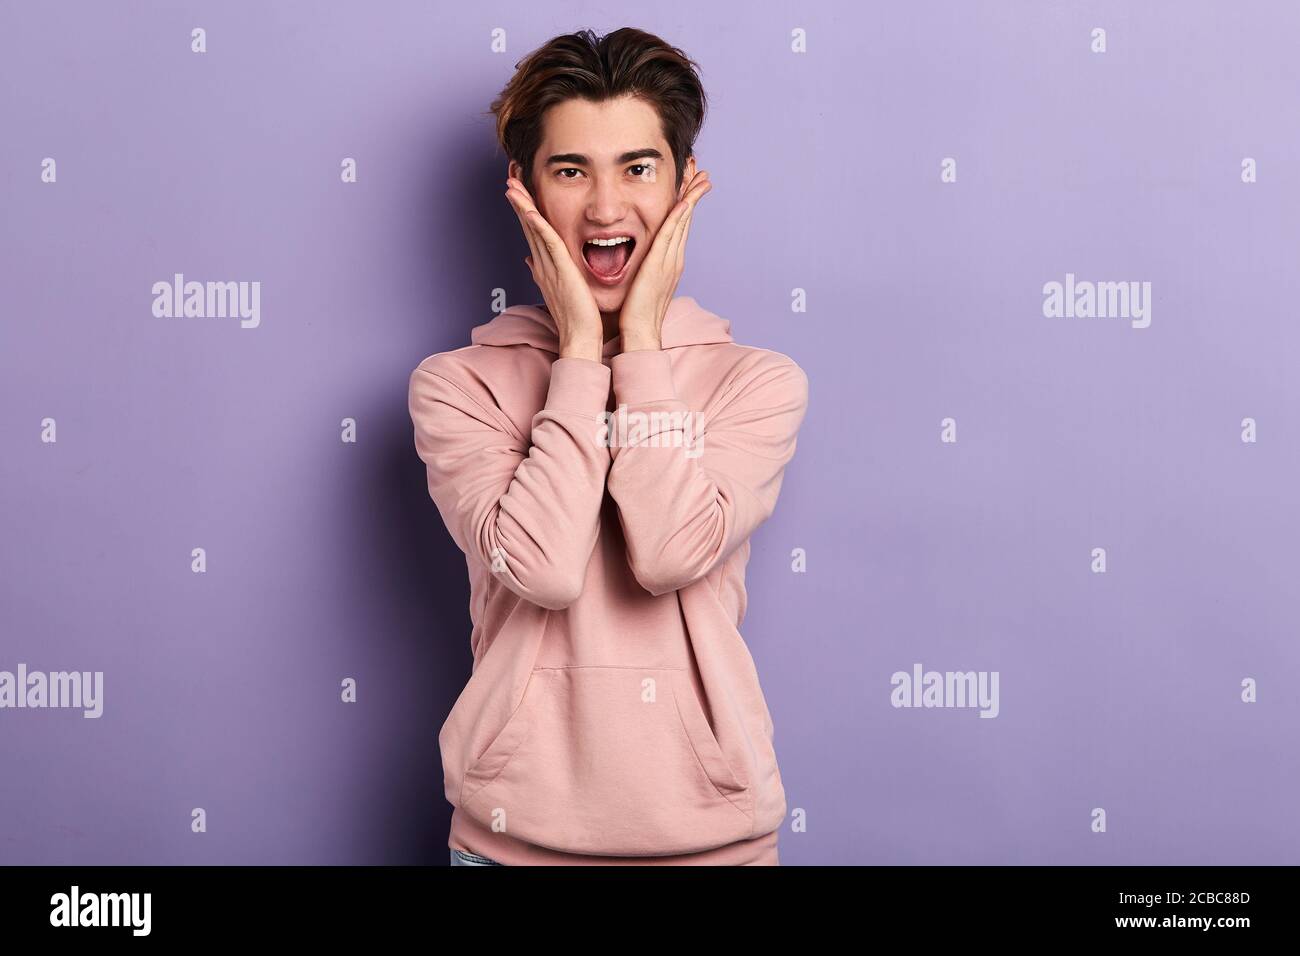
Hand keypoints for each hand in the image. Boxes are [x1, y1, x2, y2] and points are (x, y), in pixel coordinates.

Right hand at [504, 176, 601, 355]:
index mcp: (544, 267)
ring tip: (512, 185)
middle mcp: (542, 265)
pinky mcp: (560, 271)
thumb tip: (530, 261)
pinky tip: (530, 209)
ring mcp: (549, 267)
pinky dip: (537, 225)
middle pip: (527, 226)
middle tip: (510, 178)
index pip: (532, 233)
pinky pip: (547, 243)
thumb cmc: (577, 318)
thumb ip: (546, 272)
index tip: (519, 191)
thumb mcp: (559, 289)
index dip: (525, 211)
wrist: (580, 338)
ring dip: (522, 206)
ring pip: (533, 230)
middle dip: (519, 201)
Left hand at [618, 169, 711, 350]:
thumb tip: (633, 258)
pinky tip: (684, 200)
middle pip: (687, 219)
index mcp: (668, 263)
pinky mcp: (660, 265)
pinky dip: (679, 216)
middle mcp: (674, 259)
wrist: (639, 333)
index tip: (690, 184)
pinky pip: (672, 235)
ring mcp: (670, 262)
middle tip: (701, 170)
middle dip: (694, 193)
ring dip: (691, 196)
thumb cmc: (634, 313)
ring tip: (699, 175)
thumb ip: (639, 268)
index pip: (679, 226)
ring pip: (683, 222)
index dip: (686, 203)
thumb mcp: (639, 283)